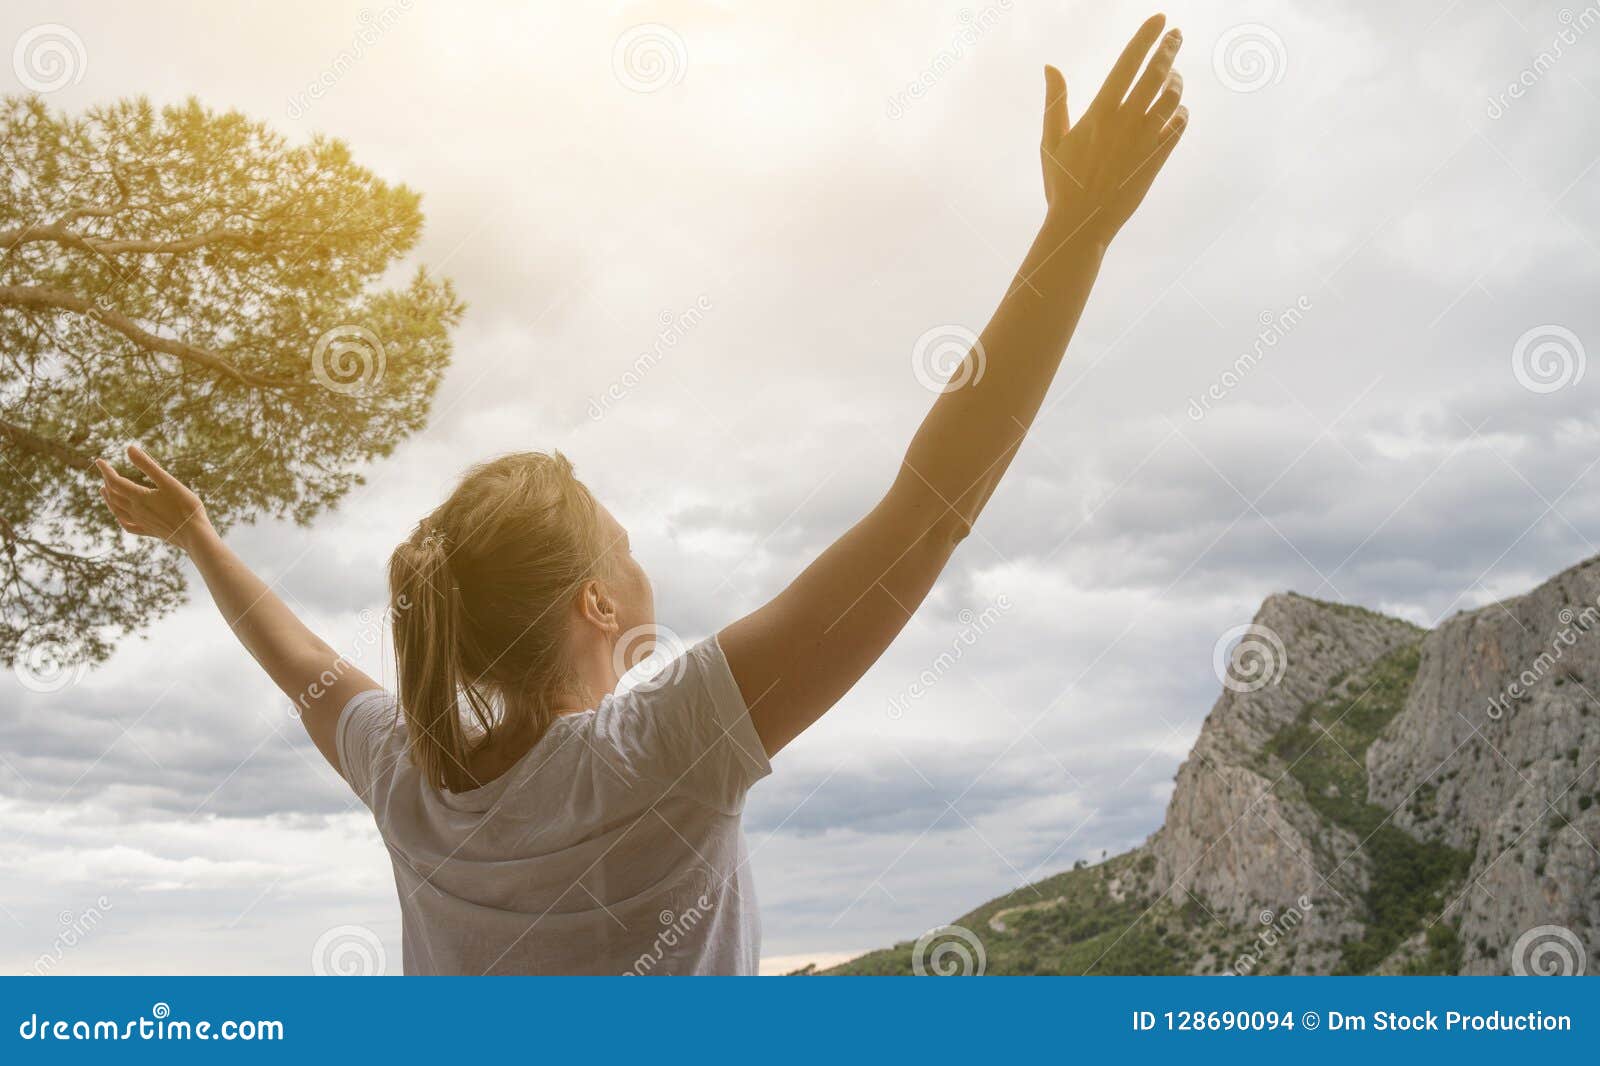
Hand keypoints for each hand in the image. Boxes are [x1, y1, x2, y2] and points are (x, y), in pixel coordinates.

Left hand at [96, 444, 214, 552]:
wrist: (195, 535)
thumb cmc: (185, 506)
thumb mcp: (168, 482)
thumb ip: (148, 465)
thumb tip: (129, 448)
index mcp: (139, 497)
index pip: (115, 481)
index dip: (106, 470)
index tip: (99, 461)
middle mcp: (136, 510)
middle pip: (114, 495)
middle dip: (107, 482)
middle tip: (105, 472)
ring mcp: (142, 522)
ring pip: (117, 510)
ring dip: (108, 499)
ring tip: (104, 491)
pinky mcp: (150, 531)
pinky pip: (129, 526)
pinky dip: (120, 519)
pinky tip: (120, 517)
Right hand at [1040, 14, 1187, 243]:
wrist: (1082, 224)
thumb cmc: (1061, 184)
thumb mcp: (1051, 141)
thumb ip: (1055, 101)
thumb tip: (1051, 66)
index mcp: (1100, 113)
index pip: (1128, 64)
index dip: (1146, 38)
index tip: (1160, 19)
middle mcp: (1126, 122)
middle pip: (1156, 74)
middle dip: (1169, 48)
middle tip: (1177, 34)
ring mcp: (1144, 140)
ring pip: (1172, 98)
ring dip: (1176, 82)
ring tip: (1173, 75)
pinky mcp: (1156, 159)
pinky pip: (1178, 127)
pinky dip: (1181, 113)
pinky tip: (1177, 111)